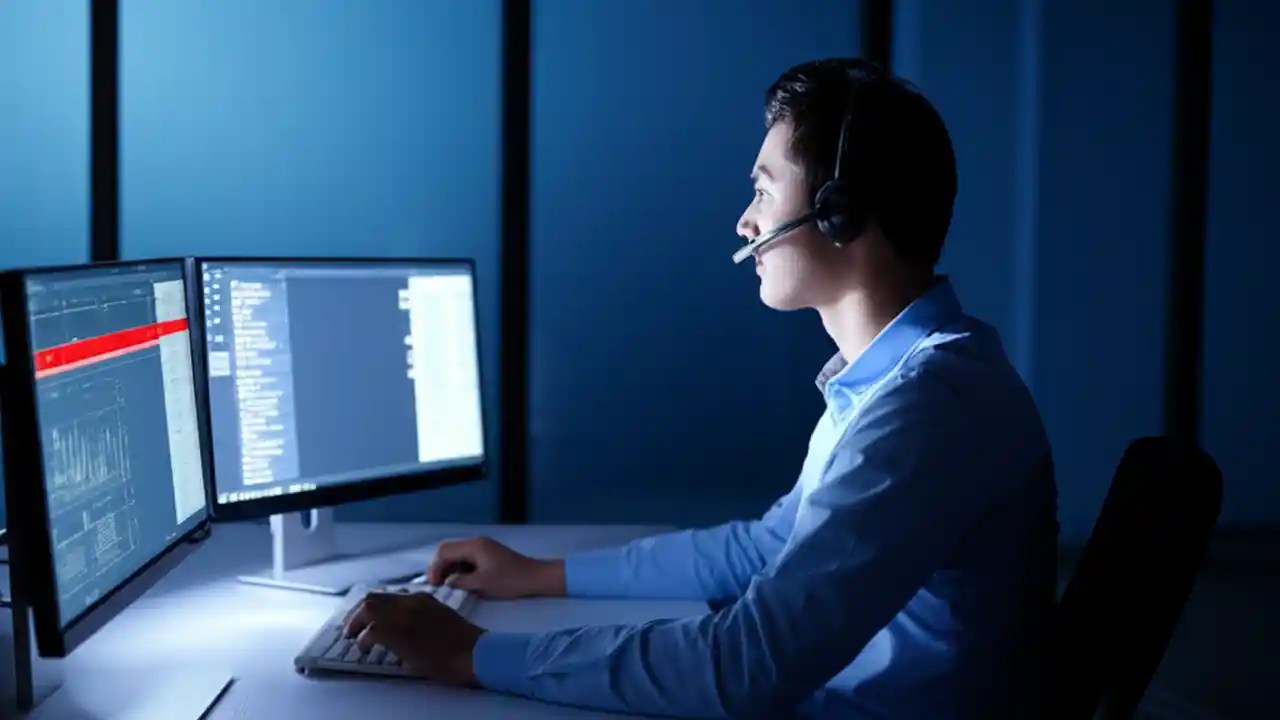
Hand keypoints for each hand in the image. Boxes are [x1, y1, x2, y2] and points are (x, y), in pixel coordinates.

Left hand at [343, 590, 484, 686]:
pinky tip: (364, 648)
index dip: (374, 606)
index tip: (368, 617)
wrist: (473, 652)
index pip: (390, 595)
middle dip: (358, 612)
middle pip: (374, 597)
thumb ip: (424, 618)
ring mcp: (403, 615)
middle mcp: (410, 602)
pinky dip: (363, 639)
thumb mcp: (442, 620)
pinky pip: (370, 631)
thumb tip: (408, 629)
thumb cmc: (465, 642)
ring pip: (368, 608)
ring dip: (356, 621)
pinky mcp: (397, 633)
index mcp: (422, 598)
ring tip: (351, 635)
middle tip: (352, 626)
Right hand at [427, 536, 564, 599]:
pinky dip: (460, 568)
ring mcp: (482, 546)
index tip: (434, 585)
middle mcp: (476, 542)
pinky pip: (466, 558)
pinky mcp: (487, 554)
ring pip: (457, 554)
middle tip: (438, 585)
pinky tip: (460, 581)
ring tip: (447, 585)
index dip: (435, 567)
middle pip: (448, 549)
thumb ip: (460, 582)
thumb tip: (447, 583)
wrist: (534, 577)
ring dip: (449, 568)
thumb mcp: (481, 584)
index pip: (444, 551)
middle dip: (440, 566)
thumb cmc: (509, 581)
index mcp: (474, 546)